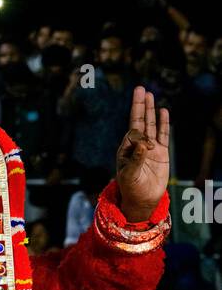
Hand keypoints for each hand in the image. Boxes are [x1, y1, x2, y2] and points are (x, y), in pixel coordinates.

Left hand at [115, 87, 169, 222]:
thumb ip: (136, 159)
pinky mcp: (161, 152)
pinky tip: (163, 112)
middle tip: (140, 89)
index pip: (131, 129)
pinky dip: (163, 123)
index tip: (137, 104)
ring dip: (151, 110)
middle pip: (140, 121)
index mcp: (126, 149)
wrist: (142, 200)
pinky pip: (163, 135)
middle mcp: (138, 145)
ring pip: (151, 125)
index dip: (134, 116)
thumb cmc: (131, 188)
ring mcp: (150, 147)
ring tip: (150, 95)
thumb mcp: (129, 175)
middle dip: (140, 106)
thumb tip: (143, 144)